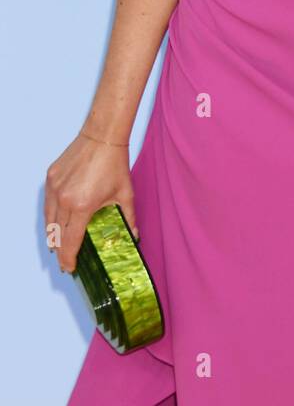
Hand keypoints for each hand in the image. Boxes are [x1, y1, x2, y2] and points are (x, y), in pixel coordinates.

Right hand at [44, 131, 137, 274]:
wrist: (102, 136)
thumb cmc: (115, 165)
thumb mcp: (125, 194)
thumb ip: (128, 218)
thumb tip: (134, 237)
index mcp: (82, 206)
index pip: (70, 242)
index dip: (68, 258)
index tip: (70, 268)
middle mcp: (64, 199)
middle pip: (56, 235)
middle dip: (60, 251)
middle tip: (66, 260)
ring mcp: (54, 188)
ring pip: (48, 220)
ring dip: (53, 235)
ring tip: (60, 245)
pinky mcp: (50, 179)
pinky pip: (48, 204)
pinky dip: (52, 216)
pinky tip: (58, 221)